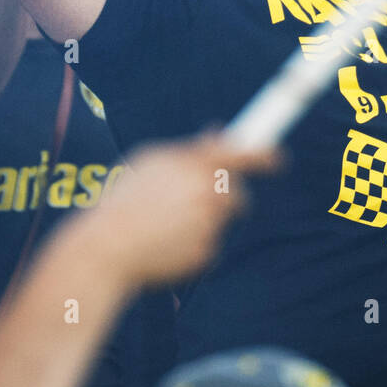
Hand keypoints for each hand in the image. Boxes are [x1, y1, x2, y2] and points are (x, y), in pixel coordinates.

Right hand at [84, 133, 279, 287]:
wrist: (107, 246)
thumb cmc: (125, 196)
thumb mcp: (151, 159)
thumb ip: (189, 148)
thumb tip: (218, 133)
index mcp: (197, 164)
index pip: (246, 156)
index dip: (267, 157)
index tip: (279, 160)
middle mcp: (210, 193)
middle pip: (237, 193)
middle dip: (225, 194)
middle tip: (196, 197)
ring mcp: (211, 225)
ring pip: (221, 219)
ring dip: (204, 217)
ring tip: (166, 221)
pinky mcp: (207, 253)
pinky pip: (209, 243)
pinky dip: (193, 242)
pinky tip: (165, 241)